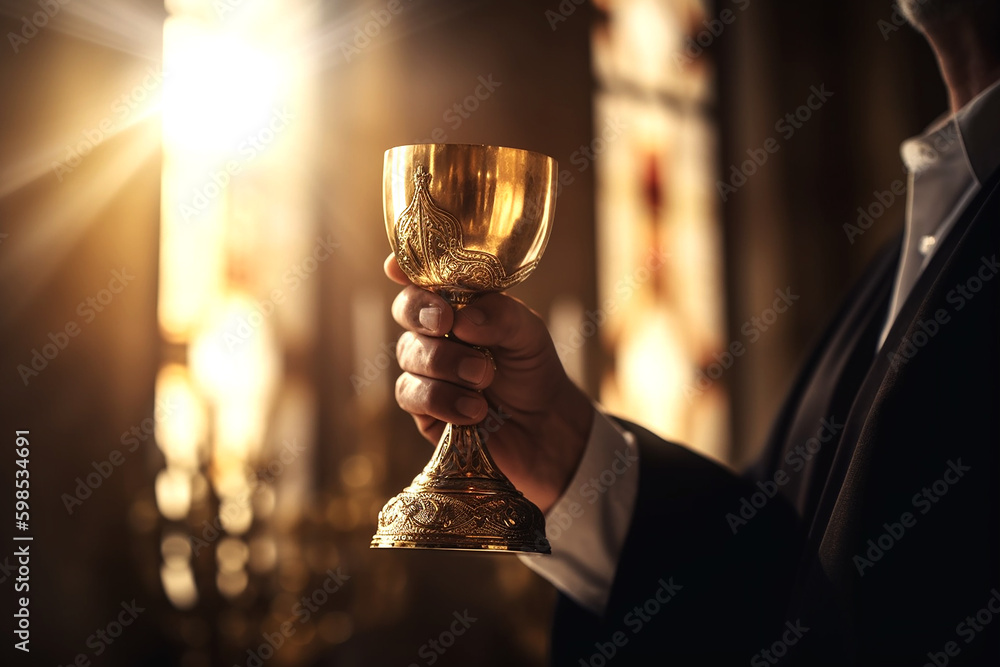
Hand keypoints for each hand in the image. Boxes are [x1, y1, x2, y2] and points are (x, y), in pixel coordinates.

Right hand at [385, 254, 593, 513]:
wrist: (544, 427)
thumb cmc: (532, 370)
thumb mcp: (529, 335)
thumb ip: (501, 317)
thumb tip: (462, 318)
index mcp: (460, 302)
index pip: (424, 277)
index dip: (404, 268)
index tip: (395, 268)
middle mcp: (436, 331)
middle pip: (406, 309)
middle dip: (421, 312)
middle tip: (446, 323)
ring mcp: (425, 368)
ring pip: (409, 353)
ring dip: (445, 363)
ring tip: (484, 378)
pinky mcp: (422, 407)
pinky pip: (412, 395)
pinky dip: (443, 399)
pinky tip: (474, 409)